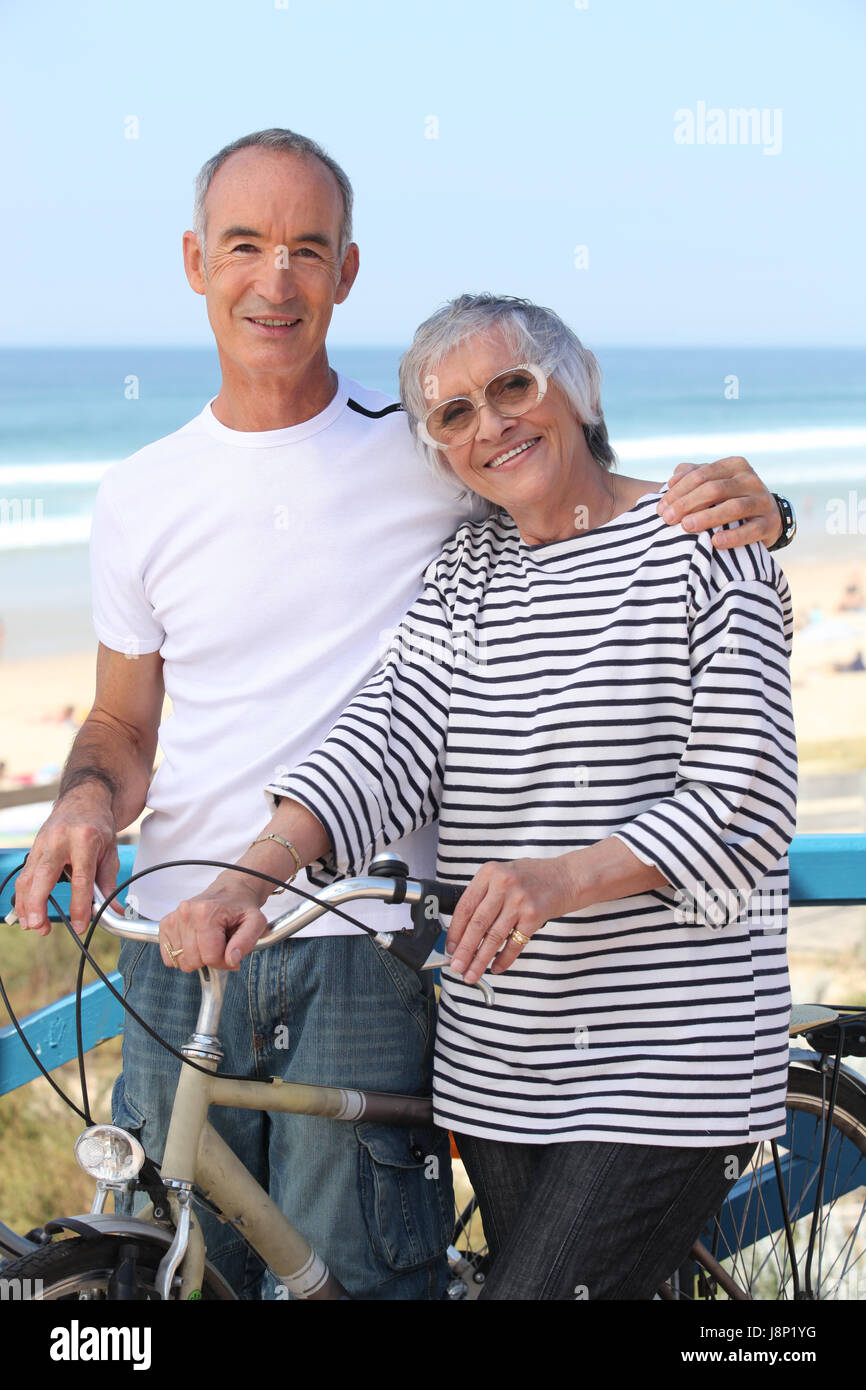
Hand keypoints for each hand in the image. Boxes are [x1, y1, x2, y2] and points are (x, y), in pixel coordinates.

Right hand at [14, 786, 117, 935]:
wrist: (83, 801)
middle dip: (38, 904)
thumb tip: (113, 911)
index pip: (80, 878)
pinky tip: (27, 911)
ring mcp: (43, 842)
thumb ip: (108, 883)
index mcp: (85, 839)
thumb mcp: (110, 852)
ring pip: (27, 877)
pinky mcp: (34, 848)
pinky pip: (24, 875)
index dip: (79, 905)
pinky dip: (23, 896)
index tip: (80, 925)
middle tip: (39, 926)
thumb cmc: (97, 826)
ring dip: (26, 904)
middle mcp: (60, 840)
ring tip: (34, 925)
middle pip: (43, 876)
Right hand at [159, 882, 268, 972]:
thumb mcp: (255, 922)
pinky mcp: (166, 923)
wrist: (231, 890)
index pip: (210, 957)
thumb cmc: (242, 907)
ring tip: (209, 942)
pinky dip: (182, 955)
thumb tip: (232, 960)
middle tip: (220, 946)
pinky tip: (195, 943)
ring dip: (196, 957)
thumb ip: (246, 942)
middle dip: (210, 960)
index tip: (231, 952)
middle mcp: (187, 914)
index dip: (224, 962)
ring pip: (180, 960)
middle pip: (193, 961)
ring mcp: (174, 918)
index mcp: (207, 913)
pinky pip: (168, 955)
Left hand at [445, 858, 576, 984]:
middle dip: (464, 950)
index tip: (449, 947)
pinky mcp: (535, 915)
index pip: (465, 906)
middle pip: (477, 924)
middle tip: (456, 966)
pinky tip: (496, 968)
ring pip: (494, 937)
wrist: (568, 877)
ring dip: (480, 959)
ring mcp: (519, 900)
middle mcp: (503, 885)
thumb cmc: (534, 877)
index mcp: (489, 873)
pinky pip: (515, 944)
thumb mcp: (504, 875)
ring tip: (472, 974)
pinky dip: (504, 959)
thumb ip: (485, 895)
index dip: (455, 930)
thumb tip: (463, 930)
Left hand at [657, 459, 781, 548]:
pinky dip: (733, 536)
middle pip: (714, 489)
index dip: (678, 491)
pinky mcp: (771, 523)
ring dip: (707, 518)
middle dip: (687, 504)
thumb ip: (693, 476)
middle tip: (667, 519)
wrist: (767, 517)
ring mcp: (763, 500)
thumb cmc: (730, 499)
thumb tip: (672, 480)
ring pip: (733, 507)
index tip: (660, 508)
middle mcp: (751, 479)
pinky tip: (715, 542)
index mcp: (734, 466)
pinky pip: (752, 530)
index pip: (701, 475)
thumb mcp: (713, 483)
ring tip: (686, 527)